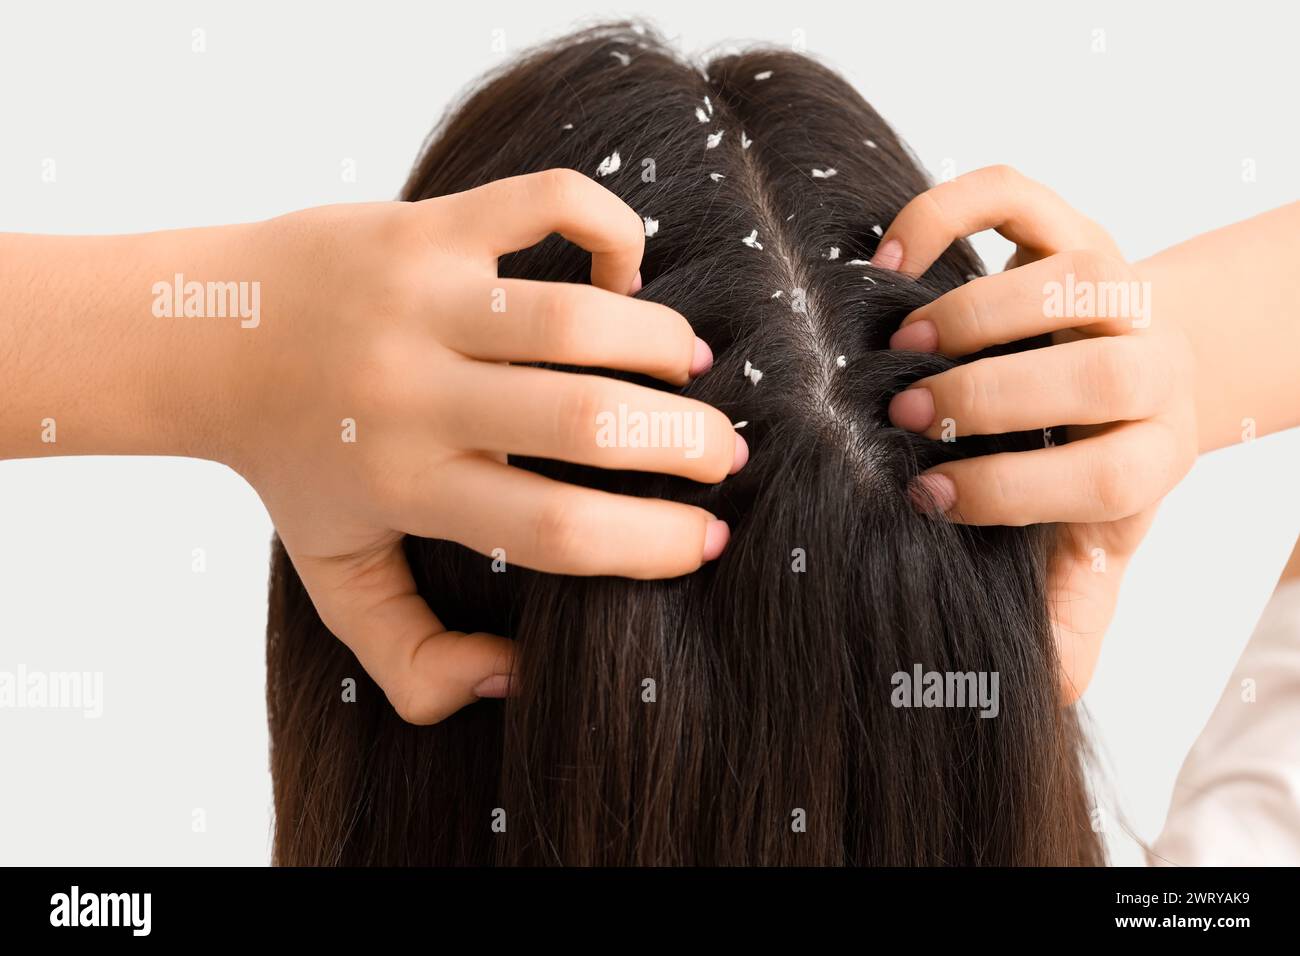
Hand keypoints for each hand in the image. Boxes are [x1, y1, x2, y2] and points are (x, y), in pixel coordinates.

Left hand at [219, 169, 744, 722]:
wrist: (205, 335)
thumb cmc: (291, 462)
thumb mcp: (335, 576)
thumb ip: (411, 657)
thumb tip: (515, 679)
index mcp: (406, 485)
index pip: (558, 528)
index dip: (654, 541)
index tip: (706, 541)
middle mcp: (414, 392)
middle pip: (588, 421)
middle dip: (686, 442)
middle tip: (722, 455)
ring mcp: (421, 299)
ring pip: (578, 315)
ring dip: (663, 344)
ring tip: (689, 368)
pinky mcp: (426, 227)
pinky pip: (545, 202)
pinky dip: (610, 227)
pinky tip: (622, 269)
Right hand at [874, 165, 1197, 701]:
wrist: (1145, 358)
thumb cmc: (1095, 456)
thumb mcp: (1092, 536)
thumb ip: (1070, 603)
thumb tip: (1053, 691)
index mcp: (1155, 447)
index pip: (1106, 472)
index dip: (1015, 490)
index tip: (931, 498)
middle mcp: (1150, 362)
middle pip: (1095, 375)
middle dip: (990, 398)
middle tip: (908, 418)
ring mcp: (1114, 285)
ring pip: (1066, 276)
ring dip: (977, 311)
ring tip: (904, 345)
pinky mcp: (1070, 224)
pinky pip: (1016, 194)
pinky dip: (947, 212)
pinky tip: (891, 256)